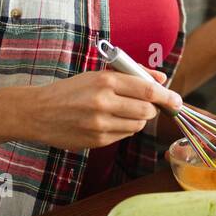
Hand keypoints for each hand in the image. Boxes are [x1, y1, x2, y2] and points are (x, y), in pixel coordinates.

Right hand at [34, 67, 182, 151]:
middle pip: (146, 110)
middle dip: (151, 108)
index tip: (177, 100)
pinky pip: (124, 135)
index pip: (146, 89)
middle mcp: (103, 102)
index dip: (166, 96)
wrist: (39, 112)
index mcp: (105, 80)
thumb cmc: (72, 90)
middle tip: (146, 105)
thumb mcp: (99, 74)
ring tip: (123, 112)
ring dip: (138, 120)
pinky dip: (124, 128)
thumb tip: (162, 80)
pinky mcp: (97, 141)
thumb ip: (133, 74)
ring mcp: (99, 124)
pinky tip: (110, 121)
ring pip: (137, 125)